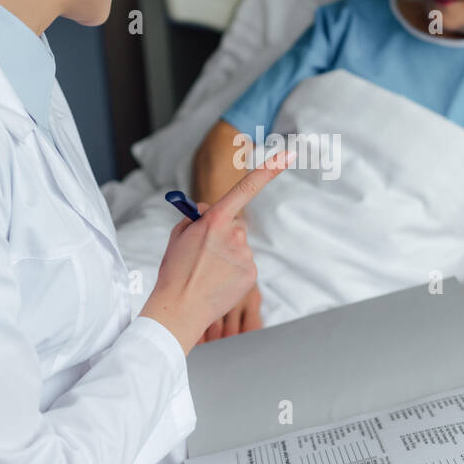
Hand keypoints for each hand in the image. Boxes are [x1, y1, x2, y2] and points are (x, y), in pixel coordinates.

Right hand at [140, 152, 290, 352]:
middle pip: (234, 225)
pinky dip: (232, 271)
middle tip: (202, 253)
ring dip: (225, 254)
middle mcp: (235, 234)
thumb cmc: (175, 271)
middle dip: (221, 233)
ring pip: (238, 247)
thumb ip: (196, 216)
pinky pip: (244, 265)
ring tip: (206, 271)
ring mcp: (245, 255)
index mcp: (215, 220)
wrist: (179, 308)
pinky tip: (217, 281)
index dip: (270, 169)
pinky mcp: (251, 274)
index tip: (288, 154)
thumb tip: (210, 210)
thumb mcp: (178, 235)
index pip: (247, 187)